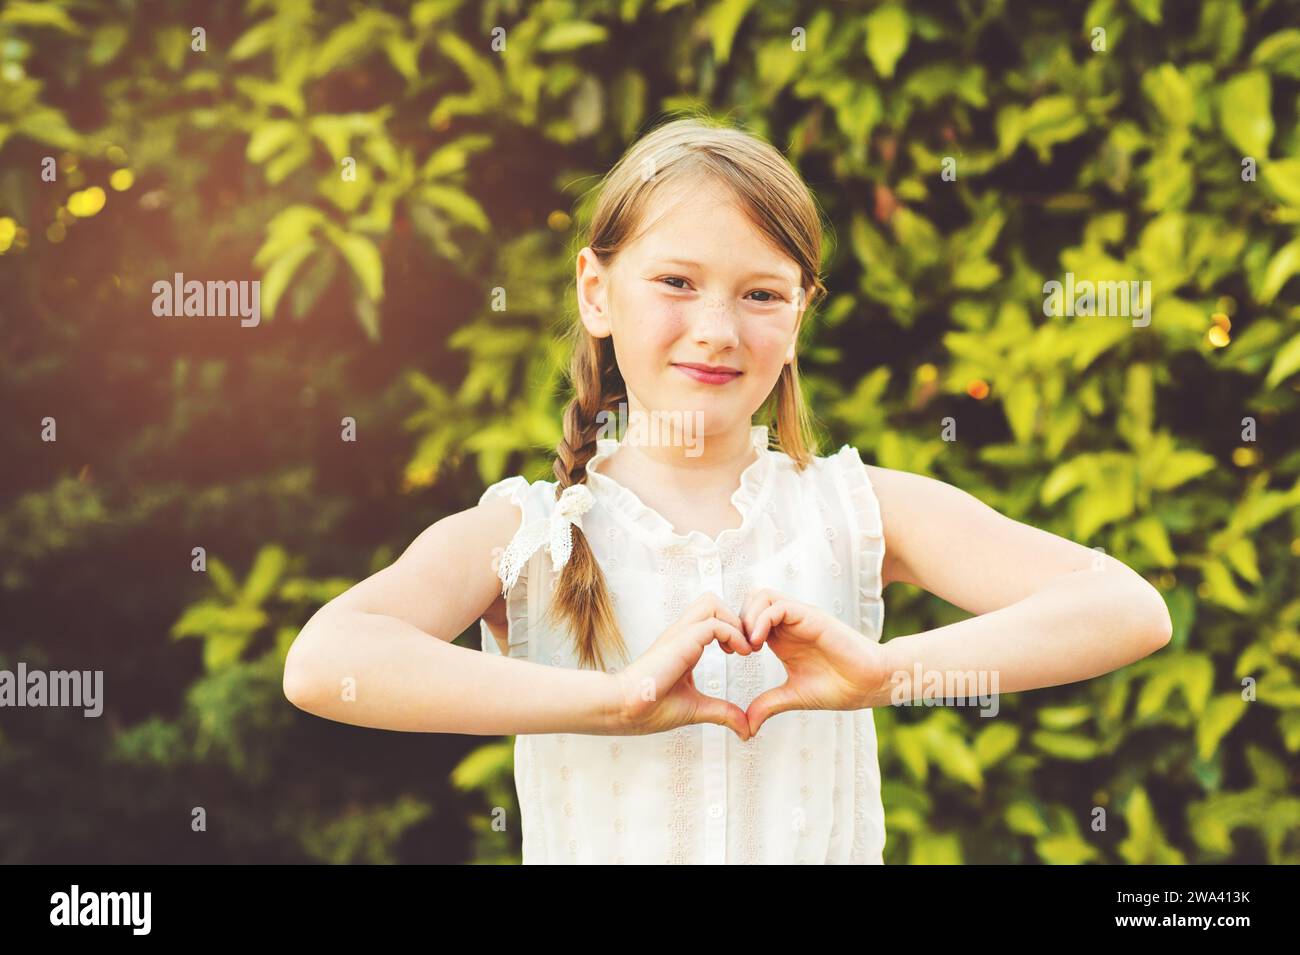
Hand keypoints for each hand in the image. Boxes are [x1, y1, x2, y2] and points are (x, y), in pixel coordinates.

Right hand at [611, 592, 754, 740]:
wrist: (623, 709)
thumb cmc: (650, 708)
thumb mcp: (697, 709)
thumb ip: (722, 713)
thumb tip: (746, 729)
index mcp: (684, 645)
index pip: (711, 617)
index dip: (733, 628)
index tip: (744, 652)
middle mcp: (682, 634)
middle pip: (711, 601)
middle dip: (736, 618)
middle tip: (746, 645)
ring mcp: (680, 635)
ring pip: (711, 603)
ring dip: (734, 621)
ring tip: (742, 647)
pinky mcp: (681, 642)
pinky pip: (713, 623)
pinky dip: (732, 633)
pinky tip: (738, 653)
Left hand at [740, 588, 889, 736]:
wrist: (871, 684)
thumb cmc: (839, 687)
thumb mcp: (793, 696)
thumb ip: (768, 705)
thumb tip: (746, 727)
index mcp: (781, 638)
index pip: (748, 616)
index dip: (734, 631)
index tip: (732, 655)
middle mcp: (789, 623)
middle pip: (750, 600)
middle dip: (736, 621)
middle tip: (737, 649)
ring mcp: (800, 618)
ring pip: (761, 595)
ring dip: (747, 617)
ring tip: (749, 646)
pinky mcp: (812, 617)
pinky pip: (779, 605)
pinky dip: (762, 619)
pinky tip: (760, 644)